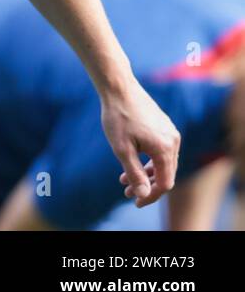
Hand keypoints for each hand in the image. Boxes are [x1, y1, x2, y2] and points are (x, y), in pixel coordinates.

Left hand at [101, 78, 180, 207]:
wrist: (119, 88)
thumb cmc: (118, 117)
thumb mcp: (122, 149)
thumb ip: (135, 173)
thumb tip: (144, 194)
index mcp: (165, 148)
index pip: (165, 183)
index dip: (150, 196)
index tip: (135, 203)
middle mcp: (173, 141)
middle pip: (166, 173)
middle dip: (147, 186)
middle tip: (126, 192)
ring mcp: (170, 132)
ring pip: (163, 162)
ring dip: (146, 173)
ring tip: (124, 180)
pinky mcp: (164, 127)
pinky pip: (161, 150)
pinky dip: (148, 160)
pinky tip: (132, 162)